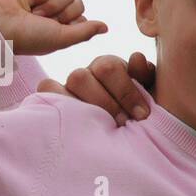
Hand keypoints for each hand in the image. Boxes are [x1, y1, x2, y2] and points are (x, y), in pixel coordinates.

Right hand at [0, 0, 106, 55]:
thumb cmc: (27, 37)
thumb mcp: (61, 38)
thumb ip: (85, 32)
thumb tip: (106, 27)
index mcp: (62, 30)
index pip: (84, 18)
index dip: (73, 22)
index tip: (55, 29)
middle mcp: (56, 14)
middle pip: (79, 3)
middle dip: (62, 11)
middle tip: (42, 20)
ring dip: (53, 2)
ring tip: (35, 11)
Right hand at [39, 51, 155, 125]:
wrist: (136, 137)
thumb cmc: (140, 115)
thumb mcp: (150, 97)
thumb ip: (144, 77)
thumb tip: (136, 58)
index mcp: (108, 68)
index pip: (108, 67)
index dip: (126, 91)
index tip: (142, 114)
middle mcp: (85, 75)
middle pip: (81, 77)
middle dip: (105, 103)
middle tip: (123, 123)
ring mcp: (67, 90)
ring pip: (60, 88)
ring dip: (84, 109)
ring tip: (103, 128)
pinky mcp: (53, 103)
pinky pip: (45, 94)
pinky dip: (56, 105)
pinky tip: (78, 125)